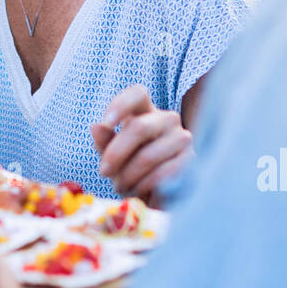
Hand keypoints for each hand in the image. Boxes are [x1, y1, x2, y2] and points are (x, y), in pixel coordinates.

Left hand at [92, 84, 192, 204]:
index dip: (121, 104)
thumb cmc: (130, 167)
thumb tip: (96, 127)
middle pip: (139, 127)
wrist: (156, 194)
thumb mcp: (112, 154)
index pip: (137, 93)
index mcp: (146, 110)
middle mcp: (167, 119)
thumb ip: (104, 141)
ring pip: (149, 155)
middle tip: (104, 172)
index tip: (106, 123)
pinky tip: (138, 190)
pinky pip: (163, 173)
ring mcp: (182, 138)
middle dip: (116, 153)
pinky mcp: (190, 160)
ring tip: (120, 186)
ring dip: (128, 175)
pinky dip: (144, 185)